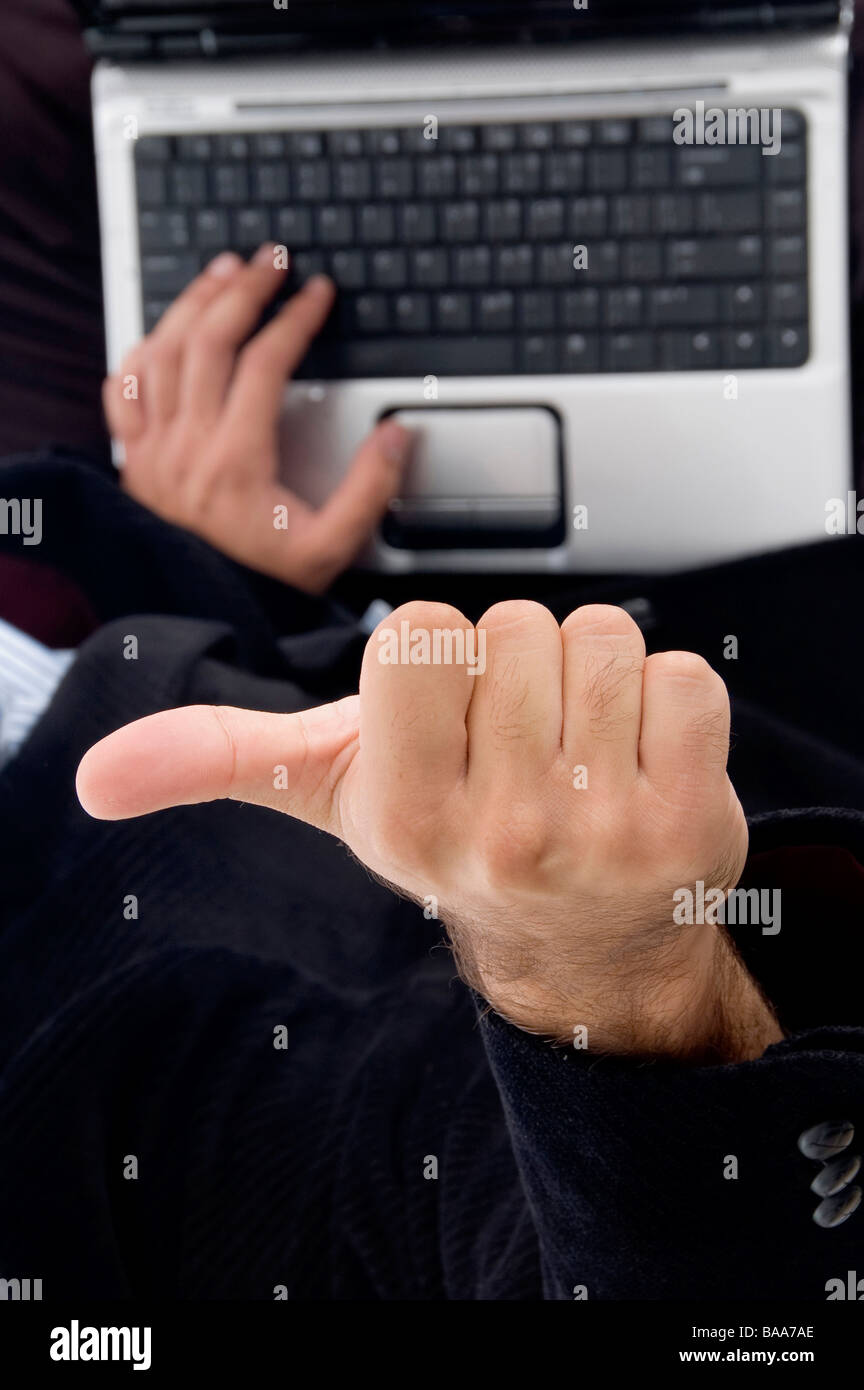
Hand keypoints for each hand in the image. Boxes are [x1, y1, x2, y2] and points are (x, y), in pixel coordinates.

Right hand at [76, 601, 779, 1059]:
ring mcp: (601, 831)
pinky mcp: (691, 819)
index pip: (419, 629)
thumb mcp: (333, 799)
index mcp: (403, 810)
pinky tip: (638, 761)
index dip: (436, 657)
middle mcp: (500, 831)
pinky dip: (666, 700)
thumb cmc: (453, 838)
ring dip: (591, 678)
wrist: (580, 938)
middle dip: (516, 666)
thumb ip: (221, 758)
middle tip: (516, 741)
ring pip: (602, 638)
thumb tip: (95, 778)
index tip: (444, 718)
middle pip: (517, 625)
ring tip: (574, 750)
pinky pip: (685, 675)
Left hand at [103, 245, 411, 592]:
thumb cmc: (268, 582)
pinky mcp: (134, 460)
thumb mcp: (333, 547)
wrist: (208, 614)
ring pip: (162, 351)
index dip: (295, 318)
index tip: (318, 294)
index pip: (264, 363)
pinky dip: (143, 349)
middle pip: (209, 340)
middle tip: (273, 261)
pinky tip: (167, 329)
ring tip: (224, 272)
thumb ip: (371, 489)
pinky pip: (123, 388)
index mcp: (238, 461)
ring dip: (193, 303)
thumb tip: (396, 434)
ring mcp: (153, 450)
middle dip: (244, 289)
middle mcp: (188, 447)